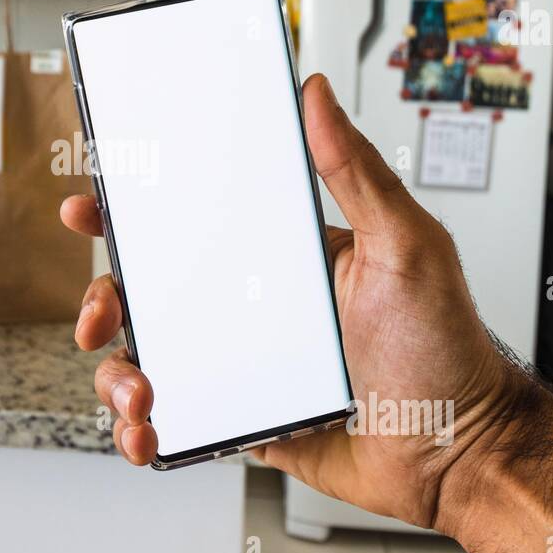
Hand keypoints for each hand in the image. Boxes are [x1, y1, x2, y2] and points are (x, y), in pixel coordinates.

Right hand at [60, 73, 519, 530]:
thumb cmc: (445, 349)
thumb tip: (318, 96)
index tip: (93, 206)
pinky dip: (142, 430)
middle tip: (100, 316)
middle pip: (149, 292)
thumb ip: (357, 173)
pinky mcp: (241, 419)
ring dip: (119, 376)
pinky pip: (175, 418)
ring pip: (148, 359)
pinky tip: (146, 434)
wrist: (459, 456)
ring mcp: (241, 365)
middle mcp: (251, 306)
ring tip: (141, 395)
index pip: (191, 220)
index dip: (132, 214)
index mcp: (280, 256)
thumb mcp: (406, 246)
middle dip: (105, 300)